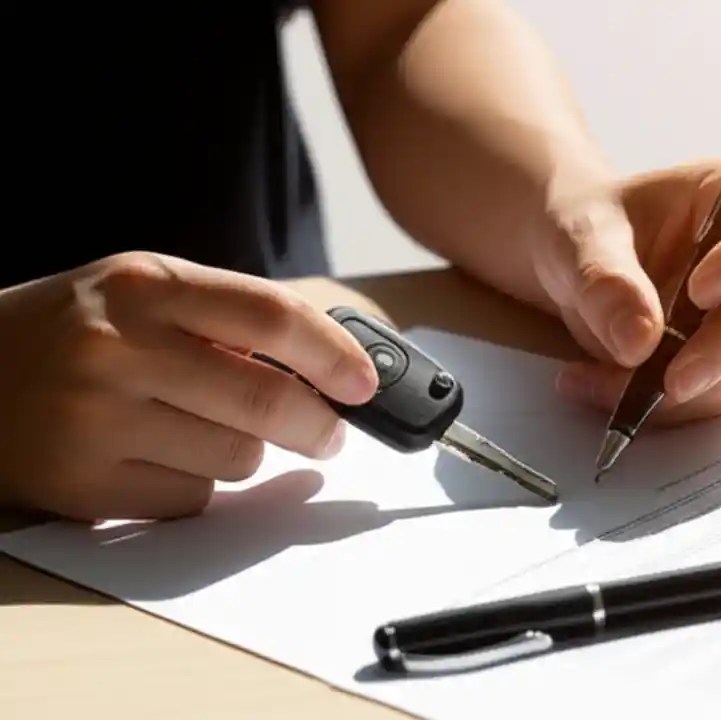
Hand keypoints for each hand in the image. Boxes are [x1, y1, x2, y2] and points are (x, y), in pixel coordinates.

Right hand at [0, 252, 377, 521]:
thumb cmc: (71, 332)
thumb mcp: (140, 293)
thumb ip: (227, 318)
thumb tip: (331, 368)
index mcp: (144, 286)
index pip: (270, 316)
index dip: (334, 355)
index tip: (366, 384)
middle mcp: (118, 349)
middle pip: (267, 401)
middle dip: (319, 426)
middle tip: (330, 434)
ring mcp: (96, 420)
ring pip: (237, 458)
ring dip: (244, 453)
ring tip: (199, 429)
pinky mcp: (83, 484)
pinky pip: (192, 498)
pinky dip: (194, 484)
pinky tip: (155, 457)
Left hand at [532, 160, 720, 423]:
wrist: (568, 262)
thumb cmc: (583, 225)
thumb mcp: (579, 236)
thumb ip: (606, 280)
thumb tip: (640, 342)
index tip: (701, 290)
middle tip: (671, 380)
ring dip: (686, 390)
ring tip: (596, 381)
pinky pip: (716, 394)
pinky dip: (664, 406)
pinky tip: (601, 388)